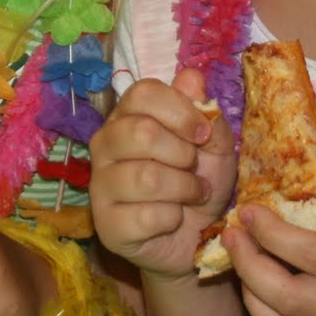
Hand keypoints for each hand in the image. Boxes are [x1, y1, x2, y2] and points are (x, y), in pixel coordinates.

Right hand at [88, 69, 236, 279]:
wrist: (196, 237)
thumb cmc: (199, 182)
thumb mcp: (215, 146)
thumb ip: (205, 113)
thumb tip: (191, 78)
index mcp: (127, 116)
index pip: (142, 93)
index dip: (180, 111)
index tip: (203, 134)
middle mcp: (104, 145)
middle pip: (141, 133)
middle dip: (183, 154)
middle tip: (195, 168)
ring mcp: (100, 185)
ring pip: (145, 177)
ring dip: (184, 188)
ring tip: (193, 194)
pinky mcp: (106, 225)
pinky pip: (146, 215)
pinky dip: (173, 218)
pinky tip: (174, 219)